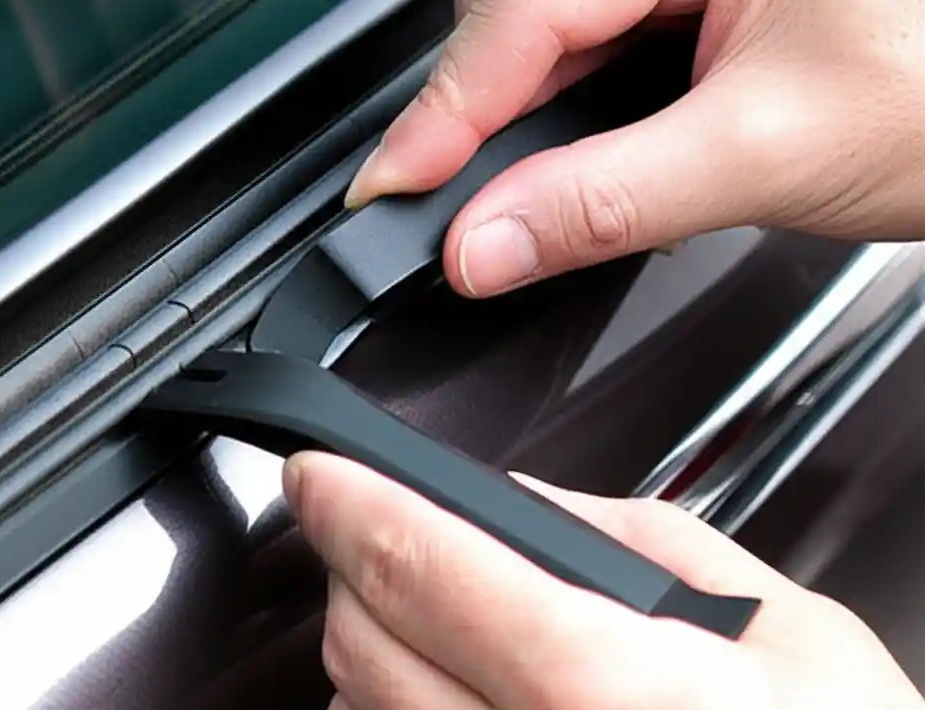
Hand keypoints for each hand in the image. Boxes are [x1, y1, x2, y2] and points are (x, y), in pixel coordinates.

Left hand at [281, 451, 924, 709]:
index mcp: (608, 691)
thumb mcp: (785, 629)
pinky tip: (439, 698)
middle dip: (354, 566)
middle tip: (378, 527)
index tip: (318, 474)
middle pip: (362, 643)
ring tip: (424, 614)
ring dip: (367, 648)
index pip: (420, 566)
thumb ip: (639, 544)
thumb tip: (525, 501)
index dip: (348, 501)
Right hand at [346, 0, 924, 297]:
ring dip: (516, 123)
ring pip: (551, 39)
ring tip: (497, 198)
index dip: (445, 110)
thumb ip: (607, 202)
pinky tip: (561, 165)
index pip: (525, 15)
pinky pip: (594, 51)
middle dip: (472, 117)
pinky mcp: (694, 7)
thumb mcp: (763, 154)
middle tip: (435, 204)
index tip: (391, 186)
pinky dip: (566, 118)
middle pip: (522, 21)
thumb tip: (487, 243)